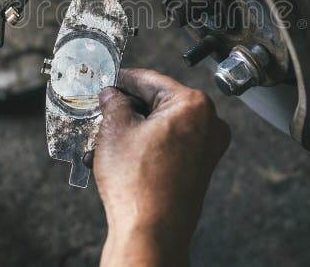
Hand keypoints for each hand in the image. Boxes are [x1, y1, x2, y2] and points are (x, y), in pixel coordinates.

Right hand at [94, 69, 230, 266]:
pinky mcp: (199, 167)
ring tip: (101, 139)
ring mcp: (206, 147)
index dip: (123, 79)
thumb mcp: (115, 130)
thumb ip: (113, 103)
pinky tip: (116, 156)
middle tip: (102, 109)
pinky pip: (168, 146)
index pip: (150, 80)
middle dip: (127, 109)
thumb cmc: (139, 184)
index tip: (109, 80)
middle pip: (158, 103)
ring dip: (131, 130)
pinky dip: (144, 147)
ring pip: (161, 126)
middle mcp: (208, 123)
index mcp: (193, 104)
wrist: (151, 231)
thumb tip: (112, 95)